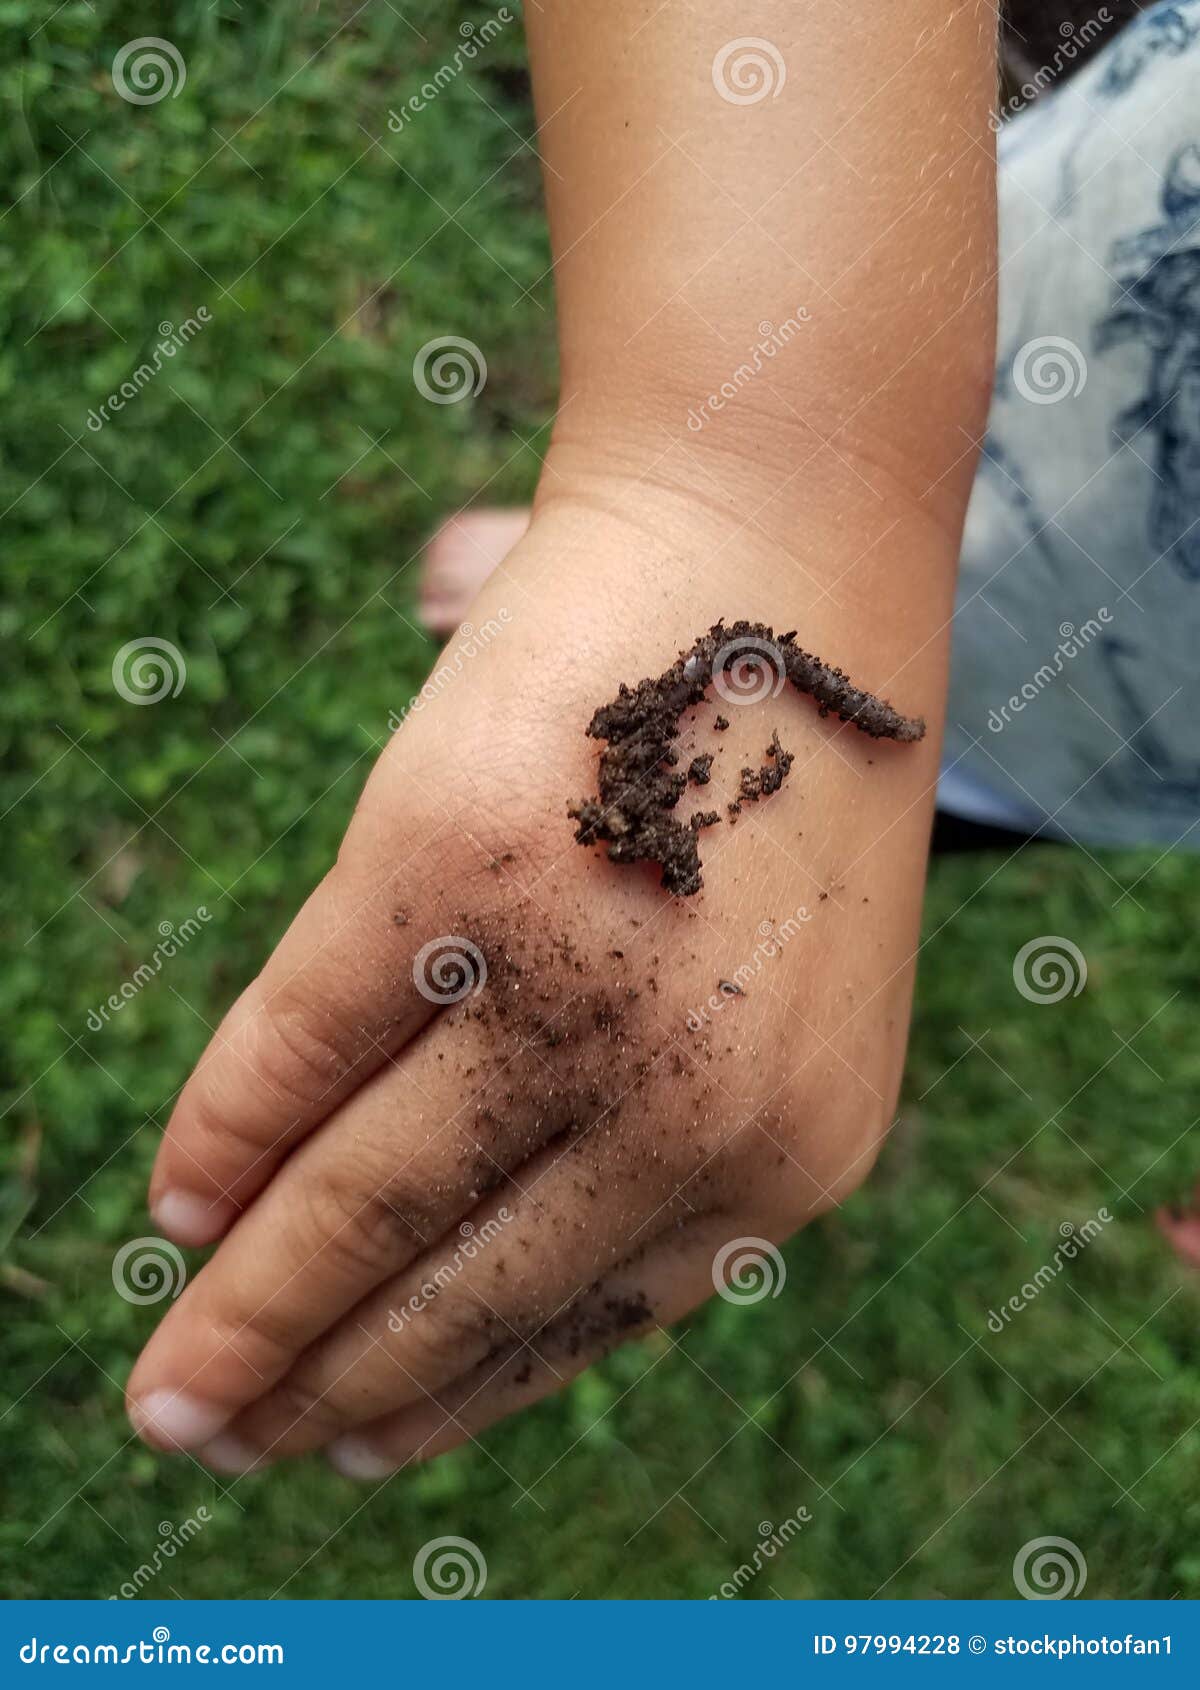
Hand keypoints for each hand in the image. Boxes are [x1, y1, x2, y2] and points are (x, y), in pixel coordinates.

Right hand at [124, 468, 943, 1478]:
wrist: (773, 549)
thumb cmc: (763, 781)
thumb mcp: (767, 992)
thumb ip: (656, 1126)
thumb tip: (463, 1260)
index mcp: (787, 1147)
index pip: (588, 1319)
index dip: (457, 1395)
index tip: (364, 1446)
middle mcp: (686, 1101)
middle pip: (462, 1290)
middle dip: (326, 1385)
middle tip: (224, 1444)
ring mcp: (561, 990)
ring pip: (363, 1201)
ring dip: (250, 1309)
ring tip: (177, 1392)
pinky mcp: (442, 875)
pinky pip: (295, 1057)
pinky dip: (221, 1138)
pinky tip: (175, 1205)